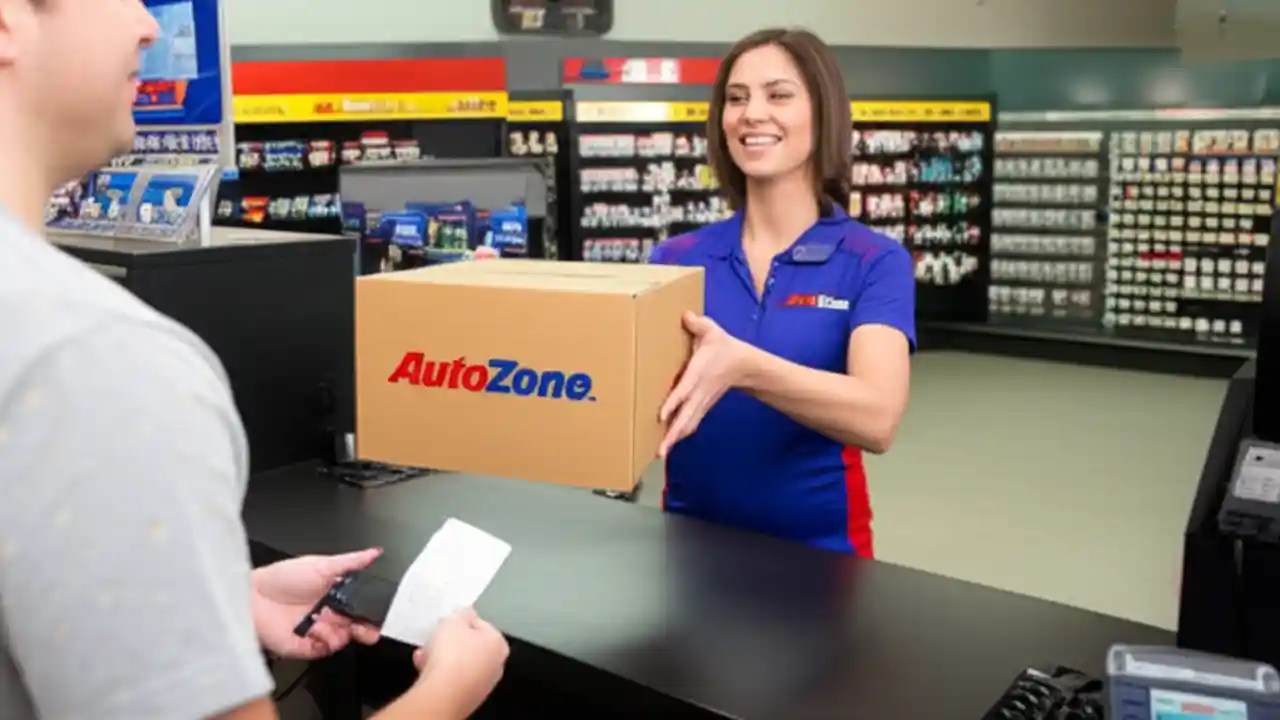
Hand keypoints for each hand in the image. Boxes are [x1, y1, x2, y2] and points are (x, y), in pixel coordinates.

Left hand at [251, 548, 383, 659]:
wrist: (252, 598)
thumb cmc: (282, 578)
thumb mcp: (321, 565)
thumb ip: (351, 562)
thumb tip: (374, 552)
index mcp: (334, 594)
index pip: (361, 606)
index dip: (373, 611)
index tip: (382, 612)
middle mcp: (327, 613)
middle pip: (356, 626)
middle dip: (367, 629)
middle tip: (368, 628)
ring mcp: (317, 631)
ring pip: (343, 638)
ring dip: (341, 631)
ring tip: (328, 620)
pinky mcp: (305, 646)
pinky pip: (324, 649)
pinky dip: (324, 641)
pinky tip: (316, 629)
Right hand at [411, 608, 509, 718]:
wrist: (442, 692)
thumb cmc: (453, 655)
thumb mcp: (454, 620)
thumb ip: (462, 614)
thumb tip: (466, 613)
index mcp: (499, 644)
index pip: (482, 625)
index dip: (463, 620)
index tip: (450, 619)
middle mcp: (494, 665)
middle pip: (470, 646)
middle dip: (450, 640)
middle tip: (437, 635)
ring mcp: (480, 683)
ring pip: (458, 663)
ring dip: (441, 656)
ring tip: (425, 651)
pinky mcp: (464, 696)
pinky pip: (449, 679)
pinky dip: (438, 673)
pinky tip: (423, 666)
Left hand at [658, 311, 751, 457]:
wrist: (744, 365)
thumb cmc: (724, 347)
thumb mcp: (712, 331)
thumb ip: (698, 324)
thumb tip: (685, 315)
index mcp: (699, 373)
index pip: (685, 390)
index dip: (673, 403)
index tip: (661, 416)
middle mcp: (700, 392)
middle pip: (686, 417)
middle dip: (673, 434)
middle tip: (659, 451)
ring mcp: (702, 402)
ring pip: (688, 424)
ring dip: (675, 439)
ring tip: (661, 453)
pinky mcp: (702, 407)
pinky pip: (690, 423)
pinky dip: (680, 435)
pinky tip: (668, 444)